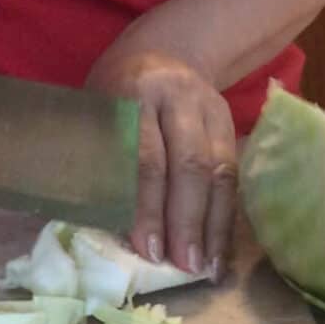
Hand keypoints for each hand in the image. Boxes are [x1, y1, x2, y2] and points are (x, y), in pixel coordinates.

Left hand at [86, 51, 236, 282]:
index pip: (145, 156)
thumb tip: (92, 233)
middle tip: (183, 266)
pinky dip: (226, 216)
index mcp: (134, 92)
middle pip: (189, 163)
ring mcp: (211, 108)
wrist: (159, 53)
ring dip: (214, 226)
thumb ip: (96, 165)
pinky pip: (233, 175)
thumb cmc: (110, 98)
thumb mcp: (92, 117)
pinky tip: (220, 250)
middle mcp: (179, 96)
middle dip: (186, 220)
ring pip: (220, 170)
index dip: (147, 206)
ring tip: (207, 269)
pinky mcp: (230, 123)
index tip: (148, 250)